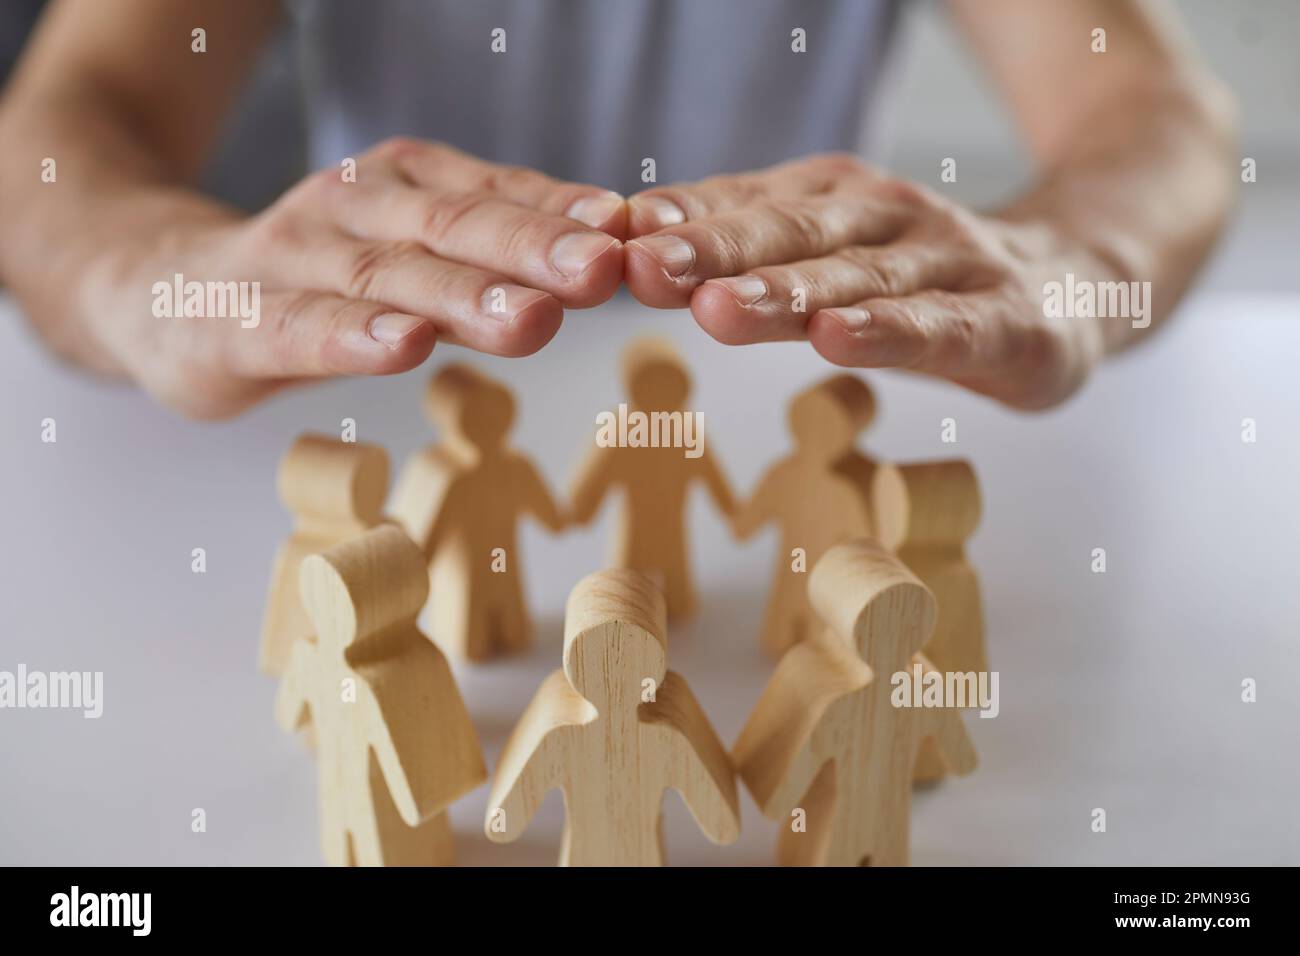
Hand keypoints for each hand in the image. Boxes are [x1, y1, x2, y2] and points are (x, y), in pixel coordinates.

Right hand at [86, 138, 625, 417]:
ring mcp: (295, 258)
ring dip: (464, 297)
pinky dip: (357, 337)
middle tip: (602, 270)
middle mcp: (355, 205)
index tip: (628, 232)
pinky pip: (305, 327)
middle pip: (454, 228)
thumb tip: (608, 247)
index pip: (496, 195)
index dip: (562, 213)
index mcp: (405, 183)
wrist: (170, 290)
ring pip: (389, 275)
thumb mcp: (414, 249)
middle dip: (533, 249)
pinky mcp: (243, 318)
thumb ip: (497, 253)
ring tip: (532, 319)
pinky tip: (406, 347)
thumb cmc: (321, 276)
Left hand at [623, 153, 1111, 408]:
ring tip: (720, 310)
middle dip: (712, 251)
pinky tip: (838, 342)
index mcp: (835, 202)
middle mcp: (885, 220)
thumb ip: (749, 254)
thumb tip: (634, 248)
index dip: (679, 221)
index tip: (610, 238)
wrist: (1071, 278)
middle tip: (642, 269)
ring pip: (856, 278)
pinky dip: (888, 334)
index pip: (746, 206)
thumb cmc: (925, 279)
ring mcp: (947, 264)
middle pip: (790, 236)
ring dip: (785, 292)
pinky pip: (939, 327)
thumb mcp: (832, 255)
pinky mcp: (1002, 320)